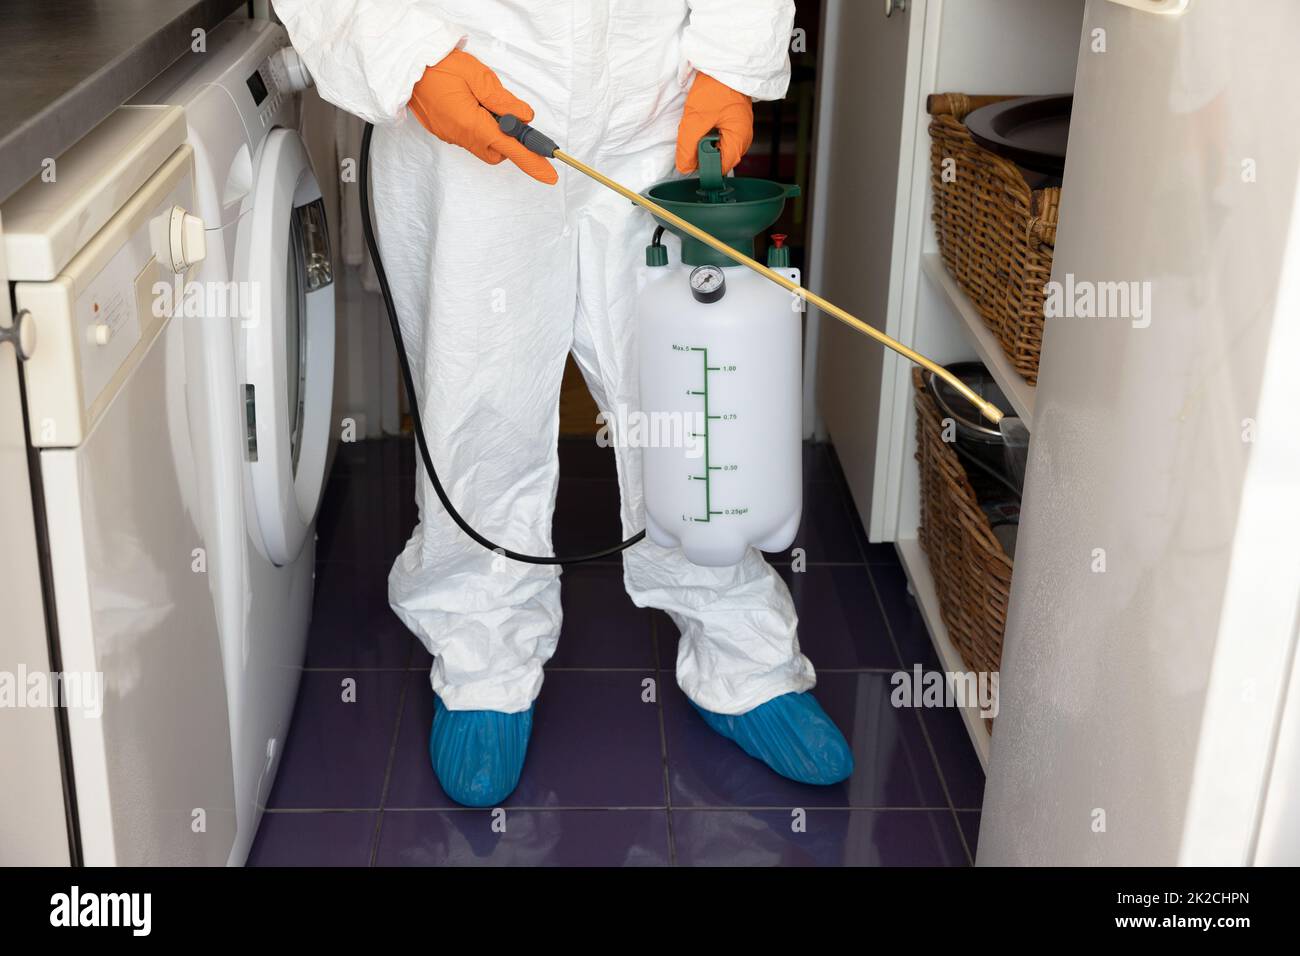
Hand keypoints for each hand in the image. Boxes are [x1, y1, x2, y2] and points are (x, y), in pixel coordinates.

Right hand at [409, 49, 556, 184]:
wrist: (404, 66)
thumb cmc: (438, 66)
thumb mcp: (477, 75)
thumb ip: (503, 99)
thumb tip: (525, 117)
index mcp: (472, 124)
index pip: (511, 148)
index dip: (532, 161)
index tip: (549, 175)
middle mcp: (462, 136)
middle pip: (498, 152)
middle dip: (509, 140)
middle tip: (505, 112)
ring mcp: (451, 136)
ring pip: (483, 145)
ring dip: (492, 131)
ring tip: (482, 102)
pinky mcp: (445, 131)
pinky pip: (469, 137)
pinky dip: (477, 126)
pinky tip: (469, 103)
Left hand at [675, 73, 753, 174]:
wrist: (724, 63)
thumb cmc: (715, 87)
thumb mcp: (695, 119)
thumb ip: (688, 147)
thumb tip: (685, 168)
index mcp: (739, 140)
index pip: (721, 168)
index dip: (704, 166)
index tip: (691, 154)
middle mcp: (744, 138)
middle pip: (720, 158)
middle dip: (703, 150)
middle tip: (695, 131)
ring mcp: (740, 130)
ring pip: (718, 147)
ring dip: (704, 140)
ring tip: (701, 121)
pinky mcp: (735, 122)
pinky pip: (720, 135)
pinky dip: (708, 131)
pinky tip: (704, 118)